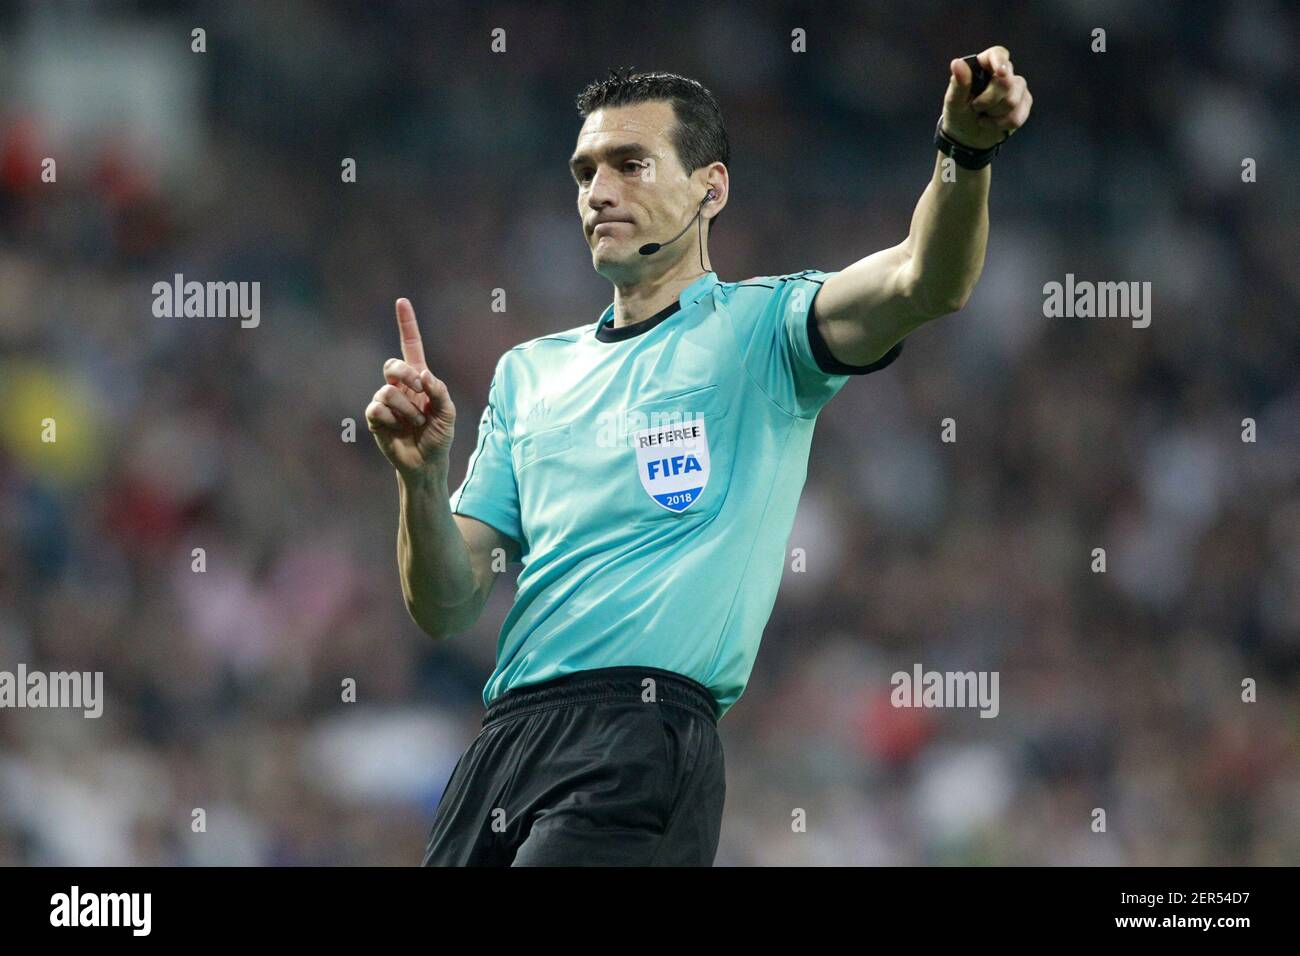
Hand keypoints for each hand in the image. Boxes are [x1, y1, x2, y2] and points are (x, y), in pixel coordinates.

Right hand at [365, 298, 455, 477]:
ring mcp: (386, 401)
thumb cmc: (439, 436)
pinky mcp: (375, 417)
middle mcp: (400, 386)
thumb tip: (423, 375)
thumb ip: (440, 392)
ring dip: (407, 410)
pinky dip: (392, 420)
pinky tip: (398, 429)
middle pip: (393, 364)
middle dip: (406, 377)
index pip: (411, 346)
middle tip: (419, 394)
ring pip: (388, 390)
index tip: (402, 302)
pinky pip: (377, 408)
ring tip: (415, 424)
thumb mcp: (448, 414)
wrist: (426, 463)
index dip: (406, 325)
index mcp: (420, 379)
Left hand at [942, 45, 1031, 151]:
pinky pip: (1018, 116)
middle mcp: (1003, 72)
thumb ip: (958, 84)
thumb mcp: (954, 102)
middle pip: (1006, 82)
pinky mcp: (1024, 103)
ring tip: (984, 115)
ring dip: (994, 115)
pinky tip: (994, 123)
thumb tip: (957, 62)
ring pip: (1012, 101)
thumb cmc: (959, 115)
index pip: (998, 54)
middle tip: (976, 107)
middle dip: (989, 101)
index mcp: (984, 66)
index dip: (1000, 62)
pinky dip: (1002, 124)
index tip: (1000, 73)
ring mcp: (1016, 87)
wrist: (969, 138)